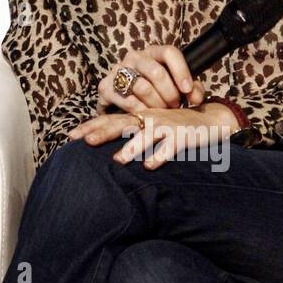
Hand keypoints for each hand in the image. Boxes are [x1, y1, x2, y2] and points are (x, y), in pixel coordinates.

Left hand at [67, 102, 240, 169]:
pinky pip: (171, 146)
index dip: (90, 126)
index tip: (71, 136)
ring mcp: (166, 126)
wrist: (211, 121)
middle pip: (122, 124)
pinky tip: (150, 166)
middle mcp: (149, 119)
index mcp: (139, 117)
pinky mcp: (183, 136)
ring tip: (118, 160)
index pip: (110, 119)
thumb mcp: (151, 128)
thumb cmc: (175, 128)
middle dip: (103, 133)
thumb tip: (106, 150)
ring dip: (132, 147)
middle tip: (86, 143)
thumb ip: (131, 135)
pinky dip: (161, 155)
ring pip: (146, 135)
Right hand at [96, 44, 206, 116]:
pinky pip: (128, 101)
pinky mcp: (105, 87)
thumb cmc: (156, 93)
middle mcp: (134, 57)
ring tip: (162, 112)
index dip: (181, 71)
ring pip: (142, 87)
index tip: (188, 90)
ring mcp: (118, 70)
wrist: (123, 103)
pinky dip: (142, 111)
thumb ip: (192, 89)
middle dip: (169, 93)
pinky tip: (147, 116)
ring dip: (156, 104)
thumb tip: (197, 99)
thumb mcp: (176, 87)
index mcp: (153, 52)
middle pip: (156, 71)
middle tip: (175, 106)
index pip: (169, 52)